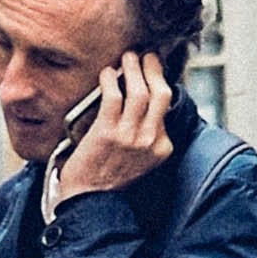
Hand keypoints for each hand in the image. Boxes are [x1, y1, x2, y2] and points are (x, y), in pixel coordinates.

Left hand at [53, 52, 174, 198]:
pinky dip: (110, 79)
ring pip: (140, 91)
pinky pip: (113, 96)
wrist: (90, 202)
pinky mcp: (108, 133)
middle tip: (145, 56)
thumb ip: (145, 135)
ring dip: (133, 68)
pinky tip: (106, 73)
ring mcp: (130, 137)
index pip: (166, 107)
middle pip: (160, 94)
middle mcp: (150, 141)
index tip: (151, 70)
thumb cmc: (108, 179)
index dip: (159, 82)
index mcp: (162, 148)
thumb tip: (141, 101)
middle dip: (153, 69)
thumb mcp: (140, 159)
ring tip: (127, 57)